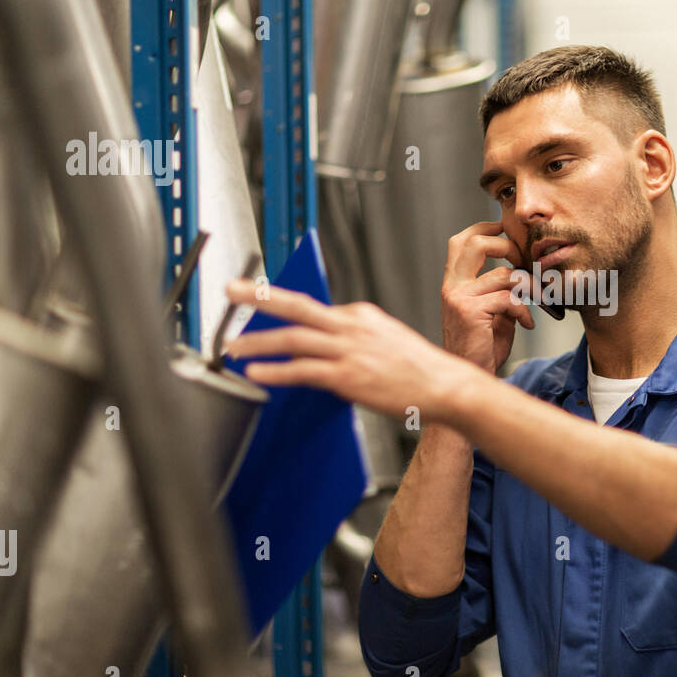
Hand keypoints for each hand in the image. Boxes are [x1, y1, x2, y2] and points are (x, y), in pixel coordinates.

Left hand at [222, 279, 481, 421]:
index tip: (256, 302)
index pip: (313, 308)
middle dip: (260, 297)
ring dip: (258, 341)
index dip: (280, 306)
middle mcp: (352, 326)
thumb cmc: (419, 369)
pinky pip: (303, 370)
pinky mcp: (348, 376)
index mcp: (360, 315)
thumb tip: (324, 347)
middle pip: (297, 306)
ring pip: (293, 338)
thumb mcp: (386, 340)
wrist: (445, 386)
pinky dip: (276, 370)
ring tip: (232, 347)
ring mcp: (349, 350)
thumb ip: (354, 339)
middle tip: (231, 290)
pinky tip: (257, 373)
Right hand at [441, 220, 533, 372]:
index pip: (462, 241)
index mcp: (454, 282)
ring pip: (503, 274)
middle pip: (475, 243)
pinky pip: (508, 299)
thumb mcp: (492, 311)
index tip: (510, 235)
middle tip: (523, 260)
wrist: (472, 375)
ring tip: (538, 300)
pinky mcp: (470, 312)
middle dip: (506, 245)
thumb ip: (501, 290)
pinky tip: (527, 323)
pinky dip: (524, 310)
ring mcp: (458, 298)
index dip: (486, 230)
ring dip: (529, 286)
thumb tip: (524, 272)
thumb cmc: (483, 345)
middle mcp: (452, 286)